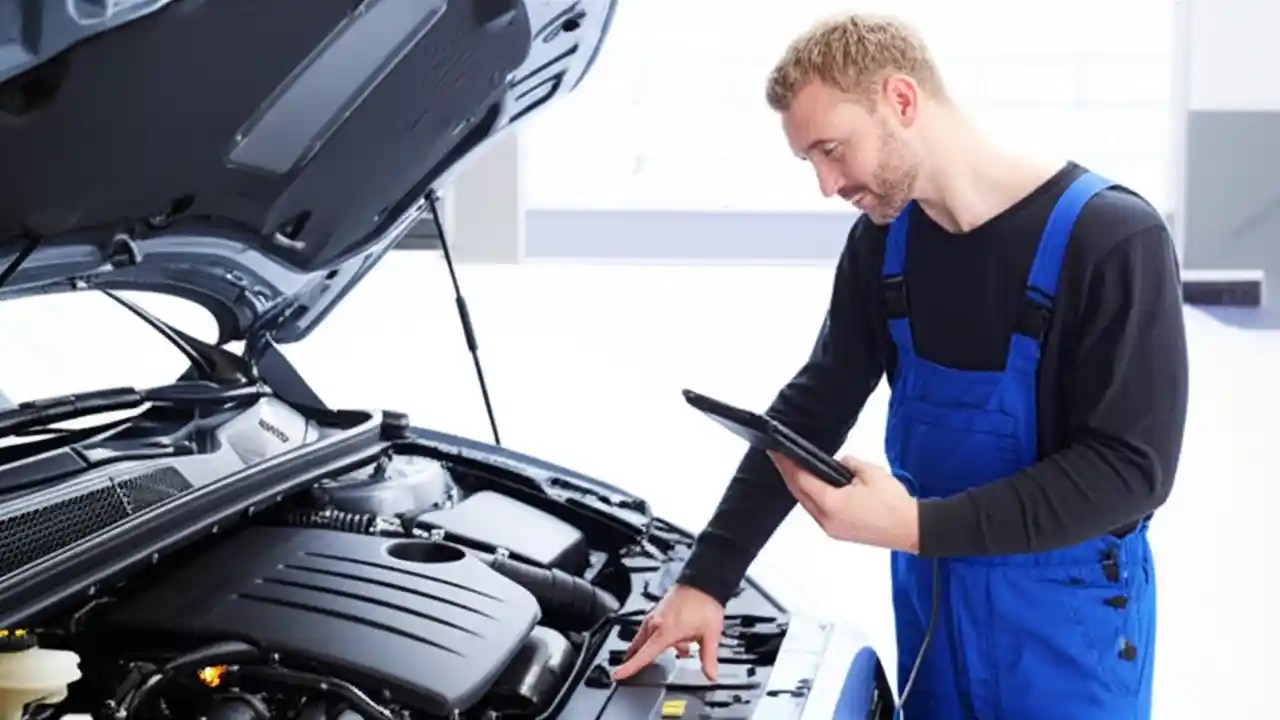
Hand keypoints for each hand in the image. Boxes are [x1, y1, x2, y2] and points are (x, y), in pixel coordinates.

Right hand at [611, 583, 724, 681]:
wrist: (703, 582)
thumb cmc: (705, 604)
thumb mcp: (710, 635)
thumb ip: (708, 657)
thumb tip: (710, 674)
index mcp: (666, 631)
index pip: (644, 655)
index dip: (630, 667)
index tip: (617, 674)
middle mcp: (655, 623)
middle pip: (640, 648)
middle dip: (644, 658)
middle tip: (651, 664)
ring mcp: (654, 616)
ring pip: (644, 638)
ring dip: (652, 647)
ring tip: (676, 648)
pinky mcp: (656, 611)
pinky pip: (649, 629)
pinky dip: (656, 637)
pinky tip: (673, 637)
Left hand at [770, 451, 919, 552]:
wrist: (912, 530)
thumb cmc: (895, 504)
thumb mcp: (871, 473)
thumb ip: (849, 463)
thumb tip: (840, 462)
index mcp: (832, 504)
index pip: (801, 481)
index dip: (787, 465)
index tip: (777, 453)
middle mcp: (827, 520)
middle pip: (799, 494)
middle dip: (788, 474)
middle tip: (778, 458)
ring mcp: (832, 529)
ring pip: (807, 505)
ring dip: (799, 487)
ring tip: (793, 469)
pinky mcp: (839, 533)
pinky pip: (818, 512)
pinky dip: (812, 498)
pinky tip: (813, 487)